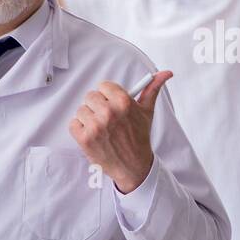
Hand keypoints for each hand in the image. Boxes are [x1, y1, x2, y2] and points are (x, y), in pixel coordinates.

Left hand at [69, 71, 172, 193]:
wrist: (133, 166)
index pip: (104, 86)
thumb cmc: (139, 137)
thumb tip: (166, 73)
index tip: (113, 105)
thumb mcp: (147, 111)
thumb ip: (153, 89)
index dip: (108, 96)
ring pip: (81, 110)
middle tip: (108, 119)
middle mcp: (109, 112)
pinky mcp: (84, 138)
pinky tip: (93, 136)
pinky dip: (80, 130)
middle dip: (97, 106)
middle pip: (90, 96)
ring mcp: (95, 126)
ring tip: (101, 129)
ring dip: (88, 119)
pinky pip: (73, 124)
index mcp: (124, 102)